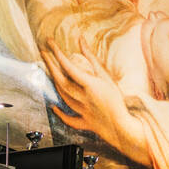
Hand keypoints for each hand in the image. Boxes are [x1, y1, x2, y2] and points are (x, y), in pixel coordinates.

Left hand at [42, 40, 144, 165]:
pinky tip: (55, 107)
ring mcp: (80, 110)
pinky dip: (60, 113)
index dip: (57, 53)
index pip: (68, 66)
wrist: (123, 126)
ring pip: (62, 95)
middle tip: (44, 53)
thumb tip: (81, 41)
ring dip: (54, 82)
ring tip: (50, 71)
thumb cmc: (118, 101)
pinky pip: (68, 118)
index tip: (50, 43)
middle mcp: (81, 97)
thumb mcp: (108, 76)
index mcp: (89, 85)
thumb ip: (93, 59)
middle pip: (60, 79)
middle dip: (50, 65)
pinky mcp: (83, 121)